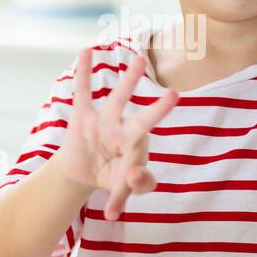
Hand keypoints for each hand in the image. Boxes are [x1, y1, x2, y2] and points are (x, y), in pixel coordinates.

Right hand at [54, 47, 179, 220]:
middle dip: (158, 111)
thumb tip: (119, 205)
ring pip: (119, 99)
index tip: (126, 193)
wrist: (85, 170)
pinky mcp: (82, 117)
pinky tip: (85, 51)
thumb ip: (128, 191)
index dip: (135, 180)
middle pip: (143, 121)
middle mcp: (125, 131)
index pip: (139, 165)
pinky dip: (83, 74)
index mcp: (138, 150)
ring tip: (141, 59)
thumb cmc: (113, 175)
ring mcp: (105, 122)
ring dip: (130, 80)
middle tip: (175, 95)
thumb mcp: (122, 187)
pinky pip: (82, 93)